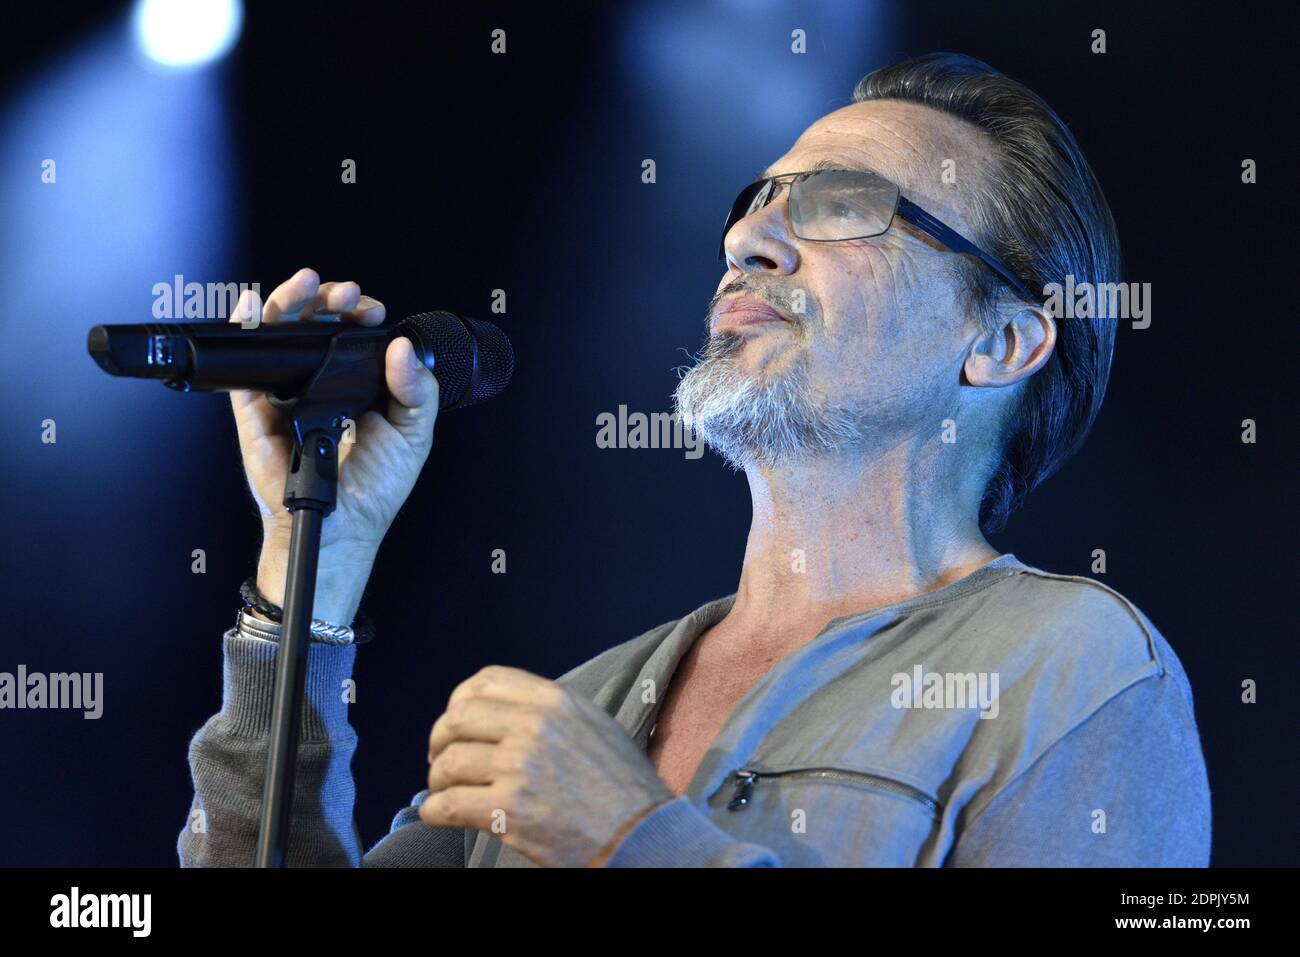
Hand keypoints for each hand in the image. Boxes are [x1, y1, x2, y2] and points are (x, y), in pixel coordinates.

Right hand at [230, 268, 439, 622]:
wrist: (344, 527)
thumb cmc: (375, 489)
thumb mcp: (414, 435)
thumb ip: (418, 390)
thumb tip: (402, 349)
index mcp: (357, 384)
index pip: (352, 333)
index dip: (359, 313)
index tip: (371, 310)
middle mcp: (320, 383)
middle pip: (314, 323)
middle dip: (327, 297)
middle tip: (345, 294)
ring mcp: (286, 394)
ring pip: (279, 334)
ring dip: (291, 302)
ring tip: (309, 287)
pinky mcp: (256, 411)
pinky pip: (244, 368)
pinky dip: (246, 332)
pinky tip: (254, 310)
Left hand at [420, 666, 674, 866]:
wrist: (640, 833)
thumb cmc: (622, 785)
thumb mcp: (593, 724)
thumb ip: (549, 711)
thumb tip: (504, 713)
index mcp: (554, 701)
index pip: (486, 681)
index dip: (459, 701)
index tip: (456, 722)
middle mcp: (533, 726)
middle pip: (457, 719)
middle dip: (439, 741)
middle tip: (440, 761)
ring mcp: (519, 767)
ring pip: (448, 763)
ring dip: (437, 780)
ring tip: (444, 791)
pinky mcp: (509, 810)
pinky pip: (448, 804)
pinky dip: (433, 812)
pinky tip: (439, 815)